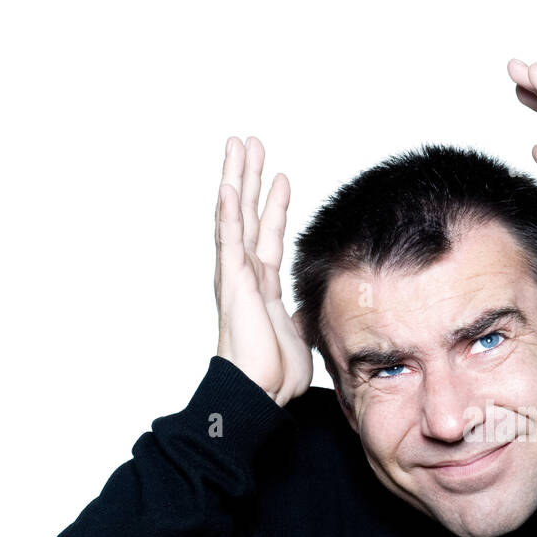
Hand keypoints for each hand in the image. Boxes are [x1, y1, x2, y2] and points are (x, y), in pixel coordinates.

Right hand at [214, 136, 311, 405]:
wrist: (261, 391)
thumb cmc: (274, 373)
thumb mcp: (299, 333)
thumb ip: (301, 312)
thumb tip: (307, 306)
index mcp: (263, 285)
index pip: (268, 235)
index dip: (274, 206)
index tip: (281, 178)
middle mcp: (246, 274)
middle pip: (249, 214)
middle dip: (251, 178)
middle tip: (252, 144)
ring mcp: (237, 274)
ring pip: (235, 215)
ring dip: (237, 178)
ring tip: (238, 144)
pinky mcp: (233, 280)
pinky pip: (229, 238)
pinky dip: (229, 209)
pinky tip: (229, 183)